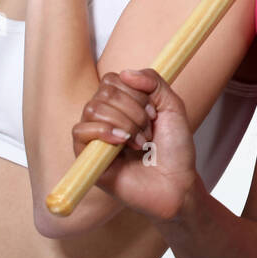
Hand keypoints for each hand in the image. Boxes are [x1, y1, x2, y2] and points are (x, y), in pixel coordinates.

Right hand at [71, 68, 197, 221]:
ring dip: (124, 123)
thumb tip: (125, 73)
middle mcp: (107, 119)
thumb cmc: (175, 150)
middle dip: (133, 109)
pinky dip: (103, 132)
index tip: (153, 112)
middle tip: (149, 131)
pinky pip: (80, 132)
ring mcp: (96, 138)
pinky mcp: (88, 159)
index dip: (135, 92)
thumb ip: (154, 82)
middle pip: (104, 92)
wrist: (176, 184)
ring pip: (93, 109)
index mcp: (123, 106)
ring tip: (140, 143)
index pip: (113, 80)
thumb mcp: (173, 107)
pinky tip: (122, 143)